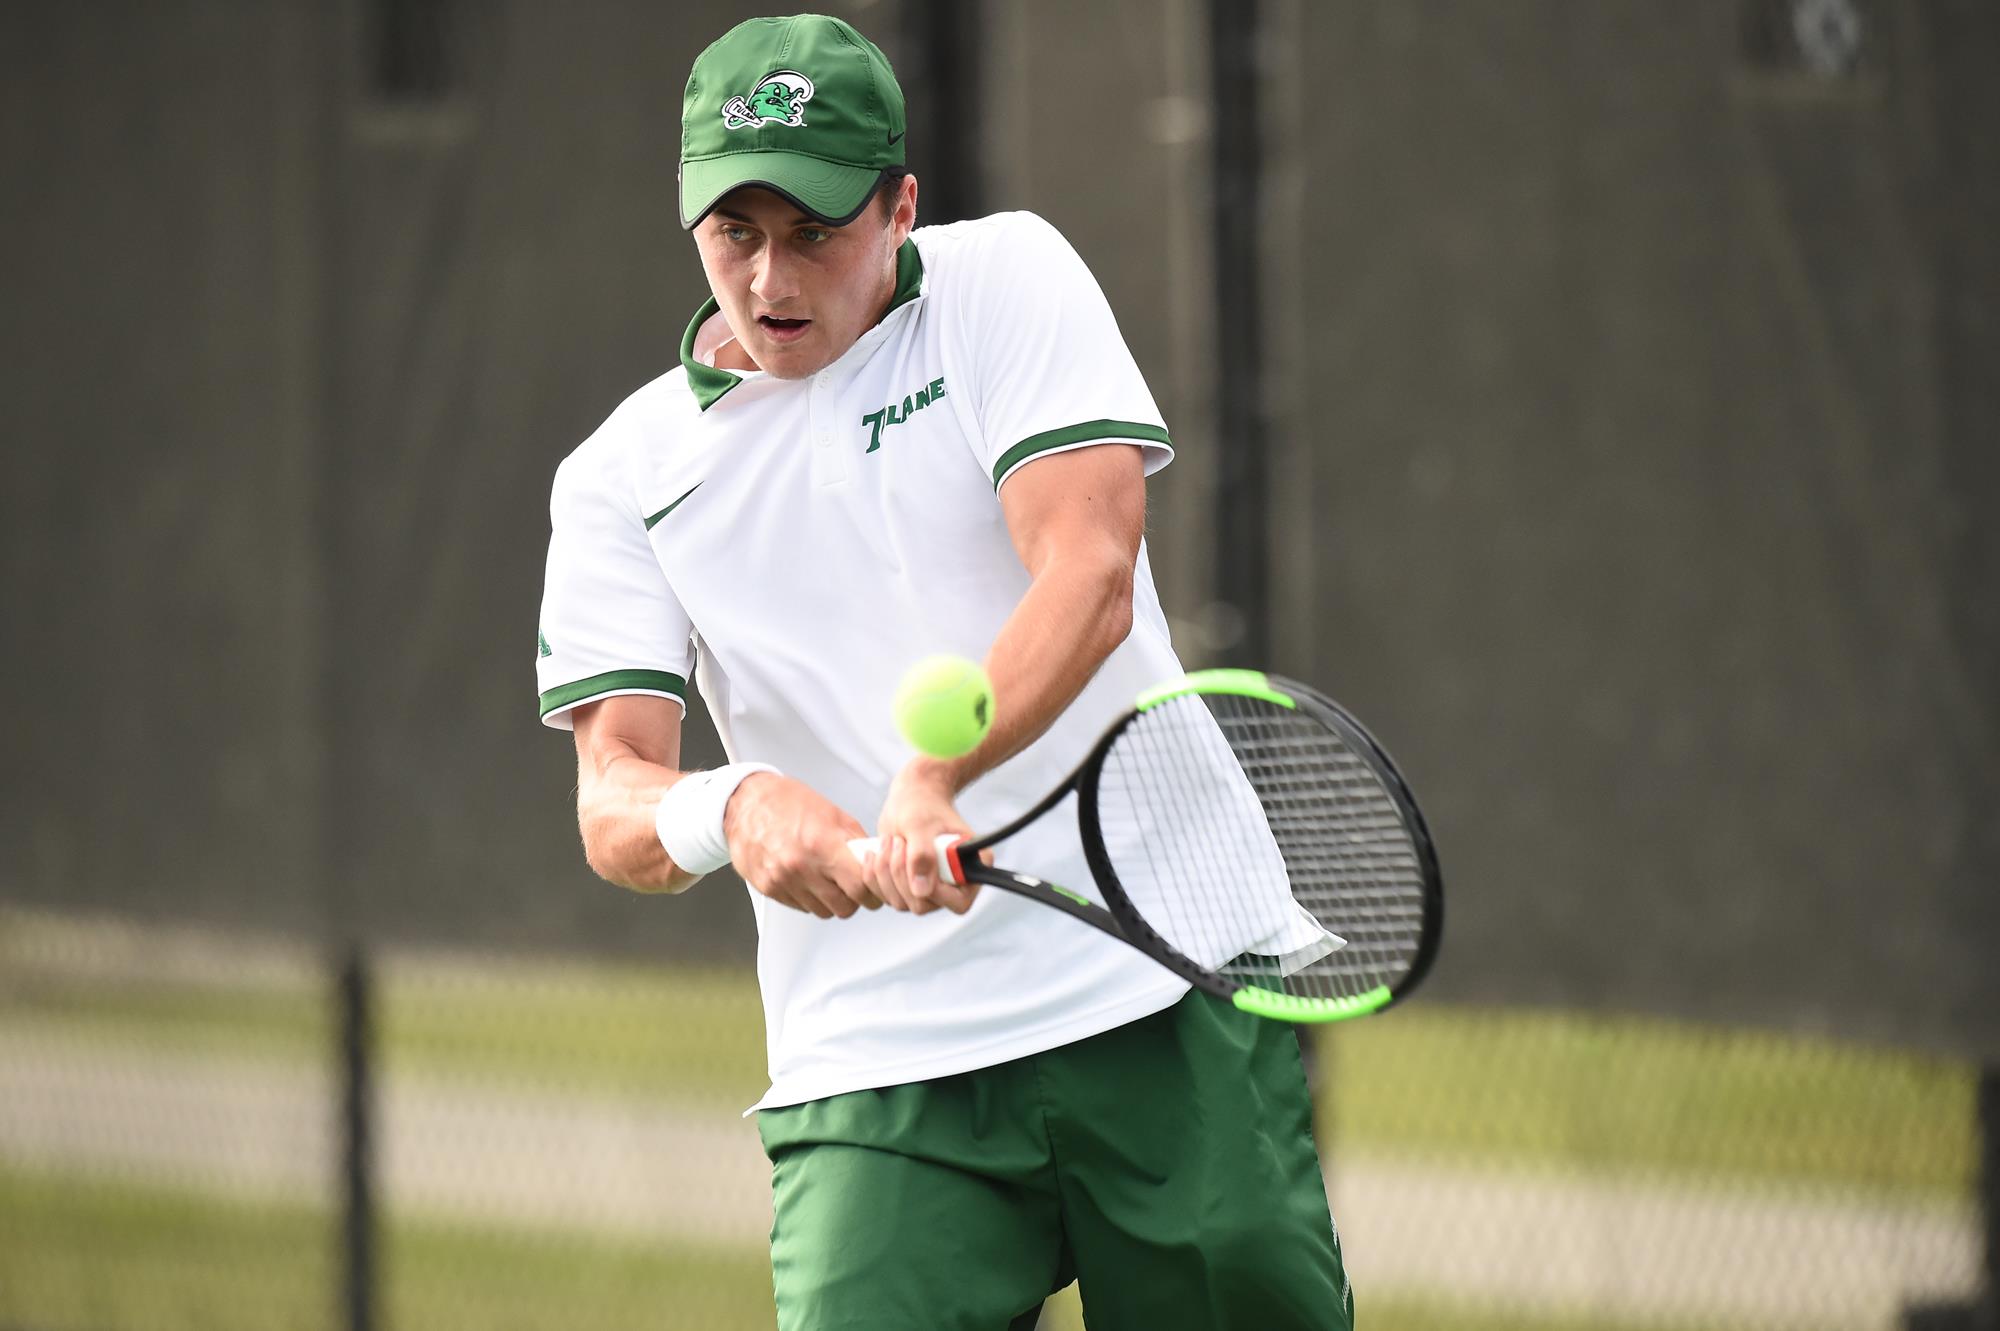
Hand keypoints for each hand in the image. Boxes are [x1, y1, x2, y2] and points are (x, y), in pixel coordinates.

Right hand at [722, 774, 879, 918]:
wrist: (745, 804)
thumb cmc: (788, 803)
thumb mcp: (832, 814)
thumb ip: (856, 843)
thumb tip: (875, 862)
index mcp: (822, 844)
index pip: (860, 887)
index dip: (872, 891)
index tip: (873, 888)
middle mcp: (802, 866)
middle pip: (844, 907)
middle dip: (854, 899)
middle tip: (852, 886)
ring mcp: (783, 880)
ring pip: (823, 912)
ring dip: (831, 901)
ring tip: (828, 879)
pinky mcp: (769, 889)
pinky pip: (801, 907)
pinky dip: (809, 898)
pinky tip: (807, 879)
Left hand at [860, 758, 980, 915]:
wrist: (911, 797)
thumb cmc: (922, 805)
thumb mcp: (920, 825)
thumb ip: (922, 856)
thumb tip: (922, 890)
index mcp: (970, 868)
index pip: (959, 902)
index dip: (935, 892)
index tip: (915, 860)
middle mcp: (951, 884)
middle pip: (923, 905)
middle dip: (901, 876)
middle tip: (897, 842)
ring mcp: (928, 888)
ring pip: (901, 903)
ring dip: (886, 874)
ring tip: (889, 842)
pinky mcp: (906, 887)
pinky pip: (886, 897)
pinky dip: (875, 876)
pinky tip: (876, 852)